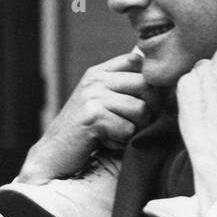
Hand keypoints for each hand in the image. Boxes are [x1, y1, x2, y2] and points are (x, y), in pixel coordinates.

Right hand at [17, 50, 152, 183]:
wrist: (53, 154)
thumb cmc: (83, 132)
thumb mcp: (100, 102)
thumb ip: (123, 88)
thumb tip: (164, 82)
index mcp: (98, 73)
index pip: (136, 61)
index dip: (149, 82)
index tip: (143, 101)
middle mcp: (95, 80)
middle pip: (146, 84)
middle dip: (149, 109)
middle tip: (135, 125)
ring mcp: (93, 96)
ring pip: (141, 108)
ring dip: (135, 129)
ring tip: (116, 134)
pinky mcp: (93, 116)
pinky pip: (128, 128)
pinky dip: (121, 141)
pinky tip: (106, 142)